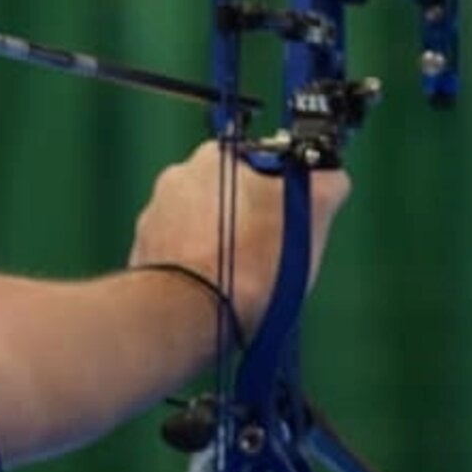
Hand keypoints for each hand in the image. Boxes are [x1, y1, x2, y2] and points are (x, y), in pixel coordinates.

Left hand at [128, 139, 350, 334]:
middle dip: (247, 218)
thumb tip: (331, 175)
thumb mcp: (309, 217)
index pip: (257, 159)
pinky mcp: (141, 256)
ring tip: (241, 280)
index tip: (290, 218)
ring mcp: (153, 217)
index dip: (280, 189)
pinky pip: (177, 256)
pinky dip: (194, 269)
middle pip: (226, 194)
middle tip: (269, 253)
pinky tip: (213, 293)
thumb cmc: (250, 261)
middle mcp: (176, 178)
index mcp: (214, 157)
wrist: (186, 314)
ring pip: (200, 225)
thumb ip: (326, 184)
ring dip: (218, 245)